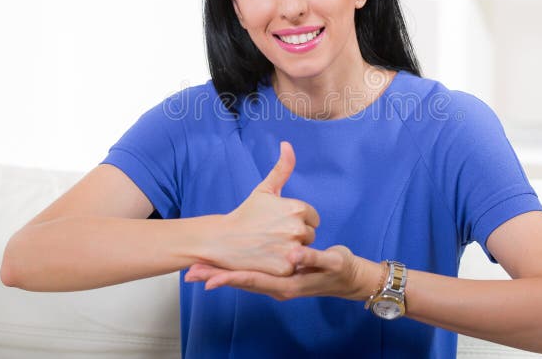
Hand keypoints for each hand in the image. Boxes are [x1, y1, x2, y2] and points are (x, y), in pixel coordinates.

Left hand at [185, 245, 380, 302]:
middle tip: (192, 272)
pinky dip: (234, 271)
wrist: (349, 278)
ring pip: (243, 278)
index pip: (253, 281)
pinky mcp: (276, 275)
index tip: (210, 279)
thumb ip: (314, 258)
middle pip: (241, 282)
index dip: (231, 278)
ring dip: (221, 274)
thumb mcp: (332, 262)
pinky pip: (252, 273)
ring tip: (197, 269)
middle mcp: (277, 286)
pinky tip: (222, 265)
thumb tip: (295, 255)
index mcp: (287, 284)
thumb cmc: (340, 269)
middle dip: (217, 277)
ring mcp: (275, 282)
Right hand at [203, 141, 320, 276]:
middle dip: (295, 236)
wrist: (223, 240)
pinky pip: (295, 266)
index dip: (298, 220)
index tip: (279, 222)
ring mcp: (292, 250)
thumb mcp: (265, 189)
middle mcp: (297, 229)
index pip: (313, 217)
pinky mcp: (286, 269)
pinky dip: (284, 265)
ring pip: (305, 252)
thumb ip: (282, 168)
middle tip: (272, 235)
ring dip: (293, 251)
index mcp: (297, 209)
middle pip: (310, 235)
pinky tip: (269, 259)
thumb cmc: (246, 214)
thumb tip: (287, 144)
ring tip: (271, 247)